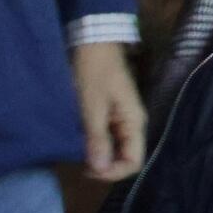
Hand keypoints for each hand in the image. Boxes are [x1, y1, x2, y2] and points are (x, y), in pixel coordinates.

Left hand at [71, 41, 145, 181]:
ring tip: (78, 153)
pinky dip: (94, 142)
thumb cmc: (93, 72)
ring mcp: (121, 117)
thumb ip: (97, 138)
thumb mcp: (93, 106)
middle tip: (80, 164)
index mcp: (134, 122)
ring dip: (98, 154)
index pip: (133, 161)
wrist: (92, 40)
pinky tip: (80, 140)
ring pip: (114, 147)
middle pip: (124, 156)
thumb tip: (100, 169)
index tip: (89, 170)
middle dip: (104, 165)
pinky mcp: (110, 112)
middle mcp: (131, 123)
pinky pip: (106, 135)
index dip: (113, 172)